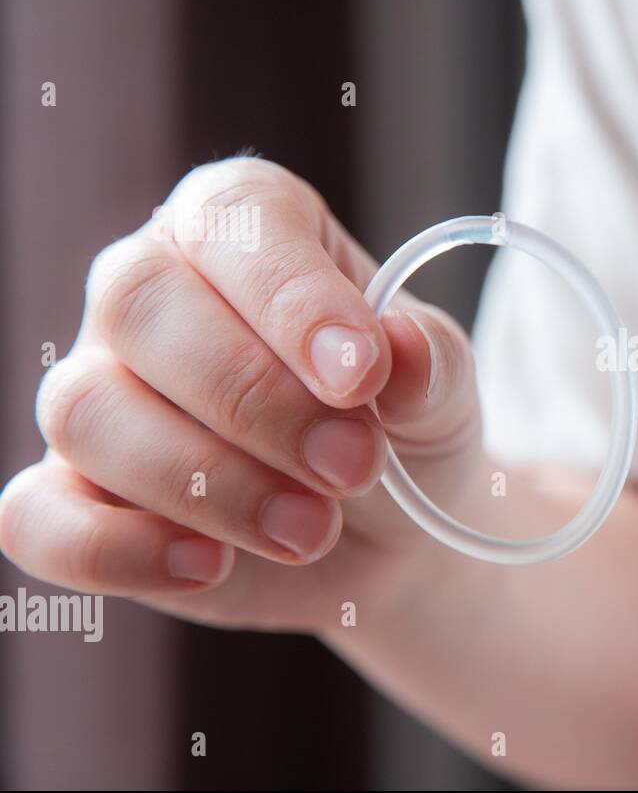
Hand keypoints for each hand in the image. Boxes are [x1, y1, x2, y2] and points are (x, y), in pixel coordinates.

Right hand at [0, 158, 482, 632]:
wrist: (390, 528)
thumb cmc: (405, 424)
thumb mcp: (442, 388)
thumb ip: (427, 363)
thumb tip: (397, 348)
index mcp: (241, 229)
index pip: (234, 224)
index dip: (293, 298)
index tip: (361, 375)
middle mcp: (148, 292)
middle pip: (141, 308)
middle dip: (257, 401)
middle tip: (355, 466)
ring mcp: (98, 393)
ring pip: (87, 414)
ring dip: (207, 483)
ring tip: (314, 530)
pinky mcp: (75, 497)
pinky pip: (37, 518)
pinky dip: (115, 550)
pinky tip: (209, 567)